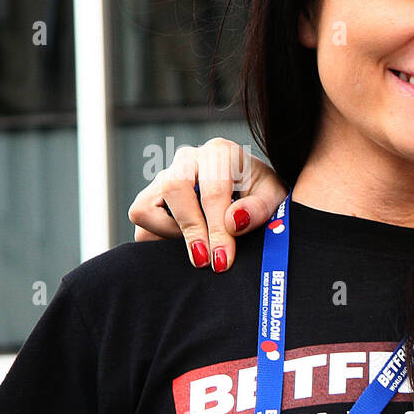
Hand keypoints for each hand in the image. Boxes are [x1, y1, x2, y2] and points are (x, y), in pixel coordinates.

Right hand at [127, 138, 286, 271]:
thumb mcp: (274, 197)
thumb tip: (232, 222)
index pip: (212, 191)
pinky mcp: (150, 195)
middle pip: (174, 189)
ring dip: (170, 234)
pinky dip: (157, 237)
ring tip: (200, 247)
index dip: (216, 229)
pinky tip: (185, 243)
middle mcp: (188, 158)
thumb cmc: (261, 193)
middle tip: (207, 260)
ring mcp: (164, 175)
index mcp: (221, 153)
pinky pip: (140, 220)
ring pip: (146, 207)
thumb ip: (260, 208)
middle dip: (191, 230)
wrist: (249, 188)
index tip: (222, 259)